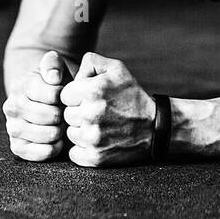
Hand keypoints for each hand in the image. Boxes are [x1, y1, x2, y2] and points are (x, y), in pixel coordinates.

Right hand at [3, 50, 69, 161]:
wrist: (45, 104)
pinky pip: (36, 152)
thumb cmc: (54, 86)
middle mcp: (12, 107)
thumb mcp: (55, 70)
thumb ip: (53, 64)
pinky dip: (51, 149)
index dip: (63, 97)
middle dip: (62, 115)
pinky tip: (57, 142)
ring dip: (58, 132)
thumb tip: (53, 76)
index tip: (65, 97)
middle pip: (47, 115)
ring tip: (62, 126)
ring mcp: (12, 127)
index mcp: (21, 86)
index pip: (50, 94)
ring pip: (42, 134)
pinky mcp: (17, 146)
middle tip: (66, 114)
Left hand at [60, 52, 155, 166]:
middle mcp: (91, 113)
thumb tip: (72, 72)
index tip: (90, 99)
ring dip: (82, 131)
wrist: (155, 127)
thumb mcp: (117, 69)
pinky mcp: (96, 157)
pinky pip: (74, 153)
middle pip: (67, 115)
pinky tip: (99, 141)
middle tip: (98, 113)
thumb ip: (91, 61)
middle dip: (80, 113)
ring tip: (101, 127)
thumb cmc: (132, 96)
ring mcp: (93, 137)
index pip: (64, 95)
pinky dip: (83, 150)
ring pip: (70, 134)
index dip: (77, 96)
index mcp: (94, 90)